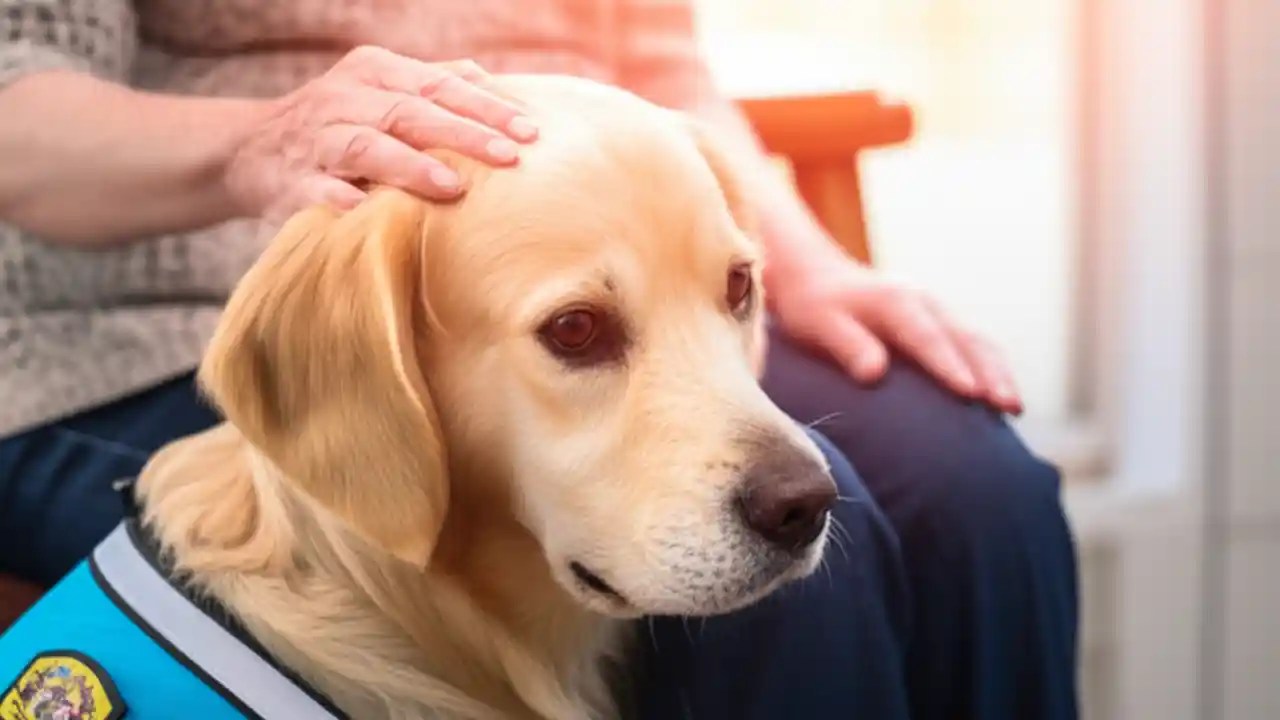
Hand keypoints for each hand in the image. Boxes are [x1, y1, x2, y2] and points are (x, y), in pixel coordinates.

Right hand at [223, 46, 535, 221]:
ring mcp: (317, 140)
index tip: (529, 131)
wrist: (248, 150)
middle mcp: (346, 98)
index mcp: (376, 72)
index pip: (439, 85)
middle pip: (410, 112)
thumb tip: (496, 84)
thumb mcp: (383, 90)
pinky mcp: (291, 182)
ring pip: (365, 145)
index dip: (485, 107)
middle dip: (462, 134)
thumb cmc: (339, 123)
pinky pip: (318, 190)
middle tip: (508, 157)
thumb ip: (436, 84)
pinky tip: (367, 213)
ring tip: (450, 188)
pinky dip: (340, 201)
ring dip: (409, 166)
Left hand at [768, 248, 1022, 413]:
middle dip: (991, 373)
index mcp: (895, 301)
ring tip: (1015, 408)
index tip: (971, 393)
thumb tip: (874, 373)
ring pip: (977, 342)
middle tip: (1010, 406)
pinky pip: (973, 346)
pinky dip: (991, 369)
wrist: (817, 276)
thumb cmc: (814, 307)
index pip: (927, 338)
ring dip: (999, 373)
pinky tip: (999, 399)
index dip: (949, 365)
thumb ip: (847, 345)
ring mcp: (935, 312)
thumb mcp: (819, 324)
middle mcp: (923, 302)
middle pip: (966, 339)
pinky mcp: (939, 323)